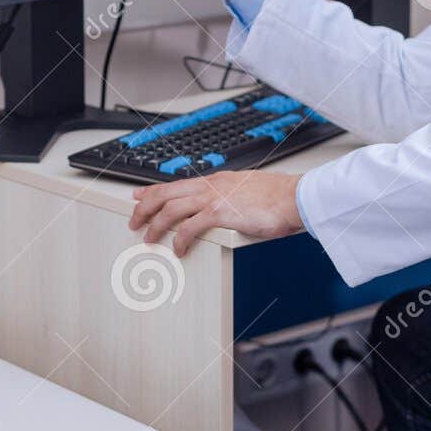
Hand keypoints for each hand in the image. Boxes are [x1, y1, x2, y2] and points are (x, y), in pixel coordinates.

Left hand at [130, 170, 304, 255]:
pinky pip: (190, 227)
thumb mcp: (248, 190)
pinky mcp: (221, 213)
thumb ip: (231, 196)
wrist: (295, 197)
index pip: (176, 184)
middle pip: (165, 193)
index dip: (152, 190)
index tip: (138, 196)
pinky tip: (177, 249)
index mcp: (216, 180)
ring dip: (156, 225)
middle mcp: (211, 186)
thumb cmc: (279, 197)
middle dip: (144, 207)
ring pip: (171, 209)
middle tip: (134, 220)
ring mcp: (214, 198)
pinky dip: (180, 239)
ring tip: (149, 238)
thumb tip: (227, 206)